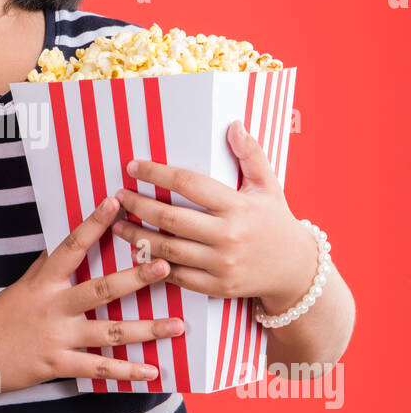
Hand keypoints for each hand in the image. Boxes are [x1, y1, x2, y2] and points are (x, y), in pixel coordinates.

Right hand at [0, 196, 185, 392]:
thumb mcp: (22, 285)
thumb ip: (49, 265)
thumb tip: (68, 237)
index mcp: (43, 281)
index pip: (72, 245)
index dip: (94, 222)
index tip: (117, 201)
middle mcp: (53, 306)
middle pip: (100, 290)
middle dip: (136, 278)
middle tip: (166, 266)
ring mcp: (57, 337)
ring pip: (109, 333)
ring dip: (147, 330)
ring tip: (178, 325)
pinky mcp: (57, 364)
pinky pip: (99, 368)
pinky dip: (127, 371)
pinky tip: (153, 371)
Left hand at [110, 120, 318, 315]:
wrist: (296, 271)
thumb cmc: (277, 222)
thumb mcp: (268, 186)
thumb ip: (251, 155)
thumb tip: (234, 125)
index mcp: (238, 206)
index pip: (188, 184)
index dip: (156, 173)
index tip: (133, 166)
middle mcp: (228, 236)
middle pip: (169, 218)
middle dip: (138, 205)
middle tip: (119, 196)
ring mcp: (222, 264)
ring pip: (167, 249)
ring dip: (136, 236)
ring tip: (117, 224)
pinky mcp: (217, 287)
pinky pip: (177, 276)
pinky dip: (154, 265)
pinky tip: (137, 253)